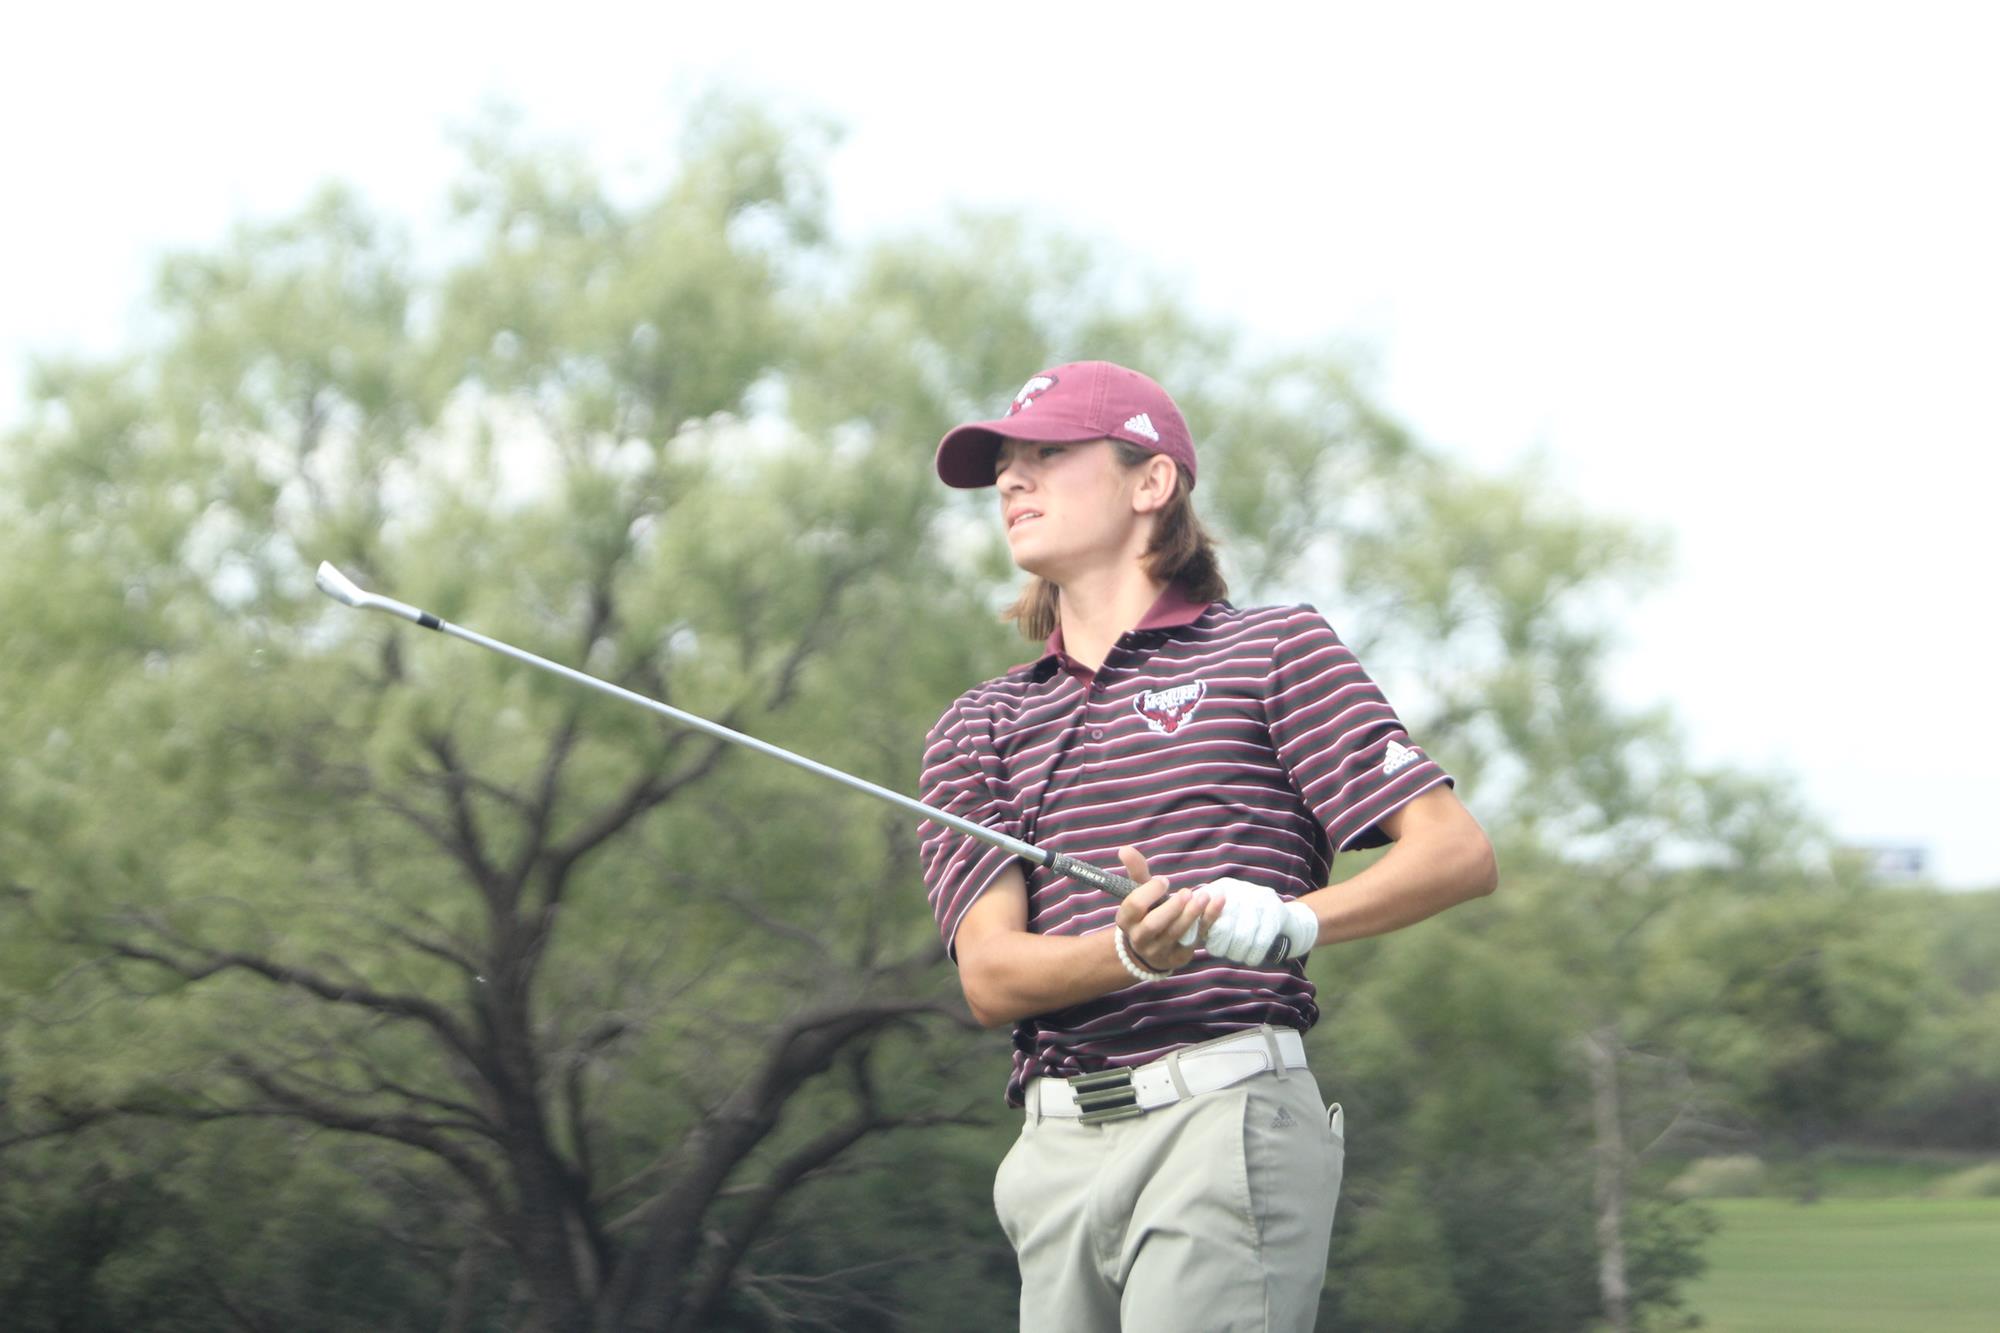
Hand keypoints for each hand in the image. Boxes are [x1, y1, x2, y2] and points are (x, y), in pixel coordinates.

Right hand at [1114, 847, 1222, 973]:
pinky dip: (1209, 919)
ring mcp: (1160, 950)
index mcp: (1126, 920)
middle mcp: (1140, 938)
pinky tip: (1218, 902)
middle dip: (1171, 907)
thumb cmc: (1147, 913)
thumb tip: (1125, 849)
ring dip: (1192, 913)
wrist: (1150, 950)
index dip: (1149, 892)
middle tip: (1187, 892)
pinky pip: (1196, 938)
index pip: (1134, 906)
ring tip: (1205, 895)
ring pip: (1176, 933)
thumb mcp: (1139, 894)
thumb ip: (1136, 872)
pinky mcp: (1179, 956)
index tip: (1164, 881)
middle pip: (1153, 924)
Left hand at [1200, 877, 1318, 966]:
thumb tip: (1184, 936)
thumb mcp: (1221, 915)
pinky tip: (1251, 958)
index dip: (1197, 930)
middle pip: (1223, 926)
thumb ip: (1201, 922)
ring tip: (1237, 955)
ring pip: (1242, 936)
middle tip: (1222, 951)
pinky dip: (1253, 955)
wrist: (1285, 919)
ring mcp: (1260, 899)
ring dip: (1237, 952)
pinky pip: (1261, 942)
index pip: (1202, 910)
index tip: (1200, 943)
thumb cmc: (1244, 921)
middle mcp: (1240, 889)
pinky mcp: (1276, 912)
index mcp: (1222, 887)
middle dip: (1221, 945)